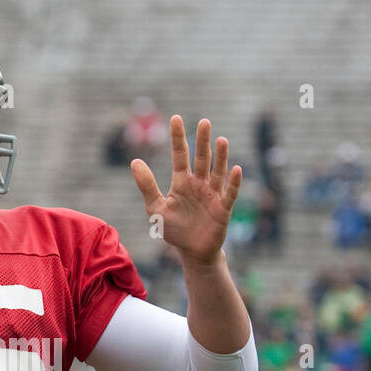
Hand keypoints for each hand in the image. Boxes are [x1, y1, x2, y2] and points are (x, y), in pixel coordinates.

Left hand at [131, 116, 243, 268]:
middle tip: (204, 122)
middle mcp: (199, 184)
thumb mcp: (155, 208)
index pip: (180, 155)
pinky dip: (233, 182)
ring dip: (220, 156)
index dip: (178, 138)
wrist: (192, 252)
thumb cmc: (174, 229)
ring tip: (221, 140)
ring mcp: (212, 194)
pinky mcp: (223, 208)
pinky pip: (229, 193)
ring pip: (217, 171)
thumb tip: (134, 161)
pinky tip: (236, 169)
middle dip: (202, 141)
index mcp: (182, 182)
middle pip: (202, 158)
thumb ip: (146, 185)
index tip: (175, 118)